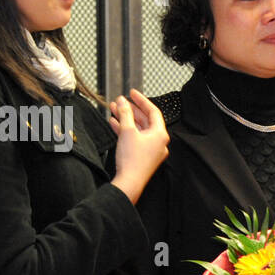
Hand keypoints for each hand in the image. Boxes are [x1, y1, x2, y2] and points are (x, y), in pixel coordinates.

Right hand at [109, 89, 168, 203]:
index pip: (153, 111)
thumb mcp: (127, 131)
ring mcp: (151, 150)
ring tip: (114, 109)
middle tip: (120, 101)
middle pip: (145, 120)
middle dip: (131, 110)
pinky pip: (135, 139)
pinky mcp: (143, 156)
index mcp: (160, 134)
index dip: (141, 100)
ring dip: (126, 119)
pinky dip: (126, 131)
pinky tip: (114, 123)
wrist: (129, 182)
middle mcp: (159, 142)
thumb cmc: (132, 160)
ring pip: (139, 129)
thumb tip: (122, 102)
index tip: (132, 92)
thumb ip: (125, 114)